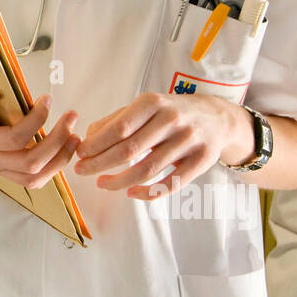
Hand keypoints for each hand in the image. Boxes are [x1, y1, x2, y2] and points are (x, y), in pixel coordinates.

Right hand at [0, 80, 79, 189]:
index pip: (14, 138)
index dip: (35, 120)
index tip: (46, 99)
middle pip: (30, 162)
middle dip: (57, 141)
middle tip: (71, 117)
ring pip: (34, 177)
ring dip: (59, 159)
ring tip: (74, 137)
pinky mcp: (3, 171)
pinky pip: (32, 181)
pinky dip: (52, 170)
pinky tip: (63, 150)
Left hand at [72, 92, 244, 198]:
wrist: (216, 117)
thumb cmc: (170, 112)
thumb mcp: (145, 106)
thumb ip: (116, 120)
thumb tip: (87, 138)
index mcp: (154, 103)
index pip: (119, 128)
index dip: (96, 144)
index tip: (79, 154)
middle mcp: (172, 120)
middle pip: (129, 150)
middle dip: (100, 163)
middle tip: (82, 171)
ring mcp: (189, 141)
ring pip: (147, 169)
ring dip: (119, 181)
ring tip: (102, 183)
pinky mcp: (201, 161)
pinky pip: (170, 184)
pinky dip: (148, 193)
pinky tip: (131, 193)